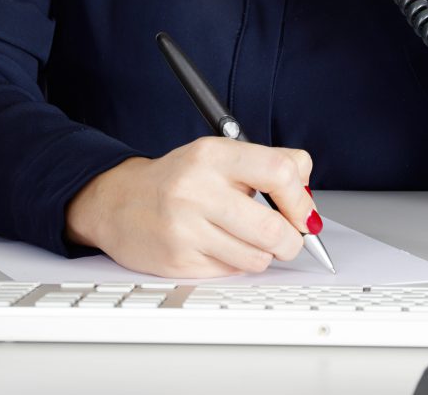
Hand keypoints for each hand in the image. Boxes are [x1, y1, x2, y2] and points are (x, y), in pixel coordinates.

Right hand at [64, 137, 317, 277]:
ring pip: (257, 257)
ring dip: (263, 255)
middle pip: (273, 227)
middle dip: (291, 240)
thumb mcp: (220, 155)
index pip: (279, 172)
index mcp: (213, 154)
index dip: (301, 199)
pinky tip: (218, 247)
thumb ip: (270, 163)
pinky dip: (236, 265)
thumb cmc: (179, 179)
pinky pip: (231, 273)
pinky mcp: (178, 260)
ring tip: (246, 239)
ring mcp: (185, 227)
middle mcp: (197, 188)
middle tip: (287, 237)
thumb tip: (308, 194)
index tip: (304, 213)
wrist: (119, 202)